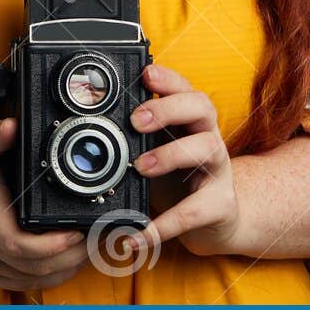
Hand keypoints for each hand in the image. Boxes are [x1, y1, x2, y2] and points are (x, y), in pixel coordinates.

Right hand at [0, 118, 90, 291]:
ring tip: (89, 251)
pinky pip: (19, 284)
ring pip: (28, 280)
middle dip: (70, 258)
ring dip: (63, 271)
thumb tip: (13, 126)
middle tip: (96, 241)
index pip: (16, 243)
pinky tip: (66, 264)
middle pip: (30, 266)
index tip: (76, 233)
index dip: (51, 245)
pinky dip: (46, 278)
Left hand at [129, 62, 248, 256]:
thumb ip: (134, 138)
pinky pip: (194, 212)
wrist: (218, 218)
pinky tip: (137, 235)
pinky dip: (163, 225)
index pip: (185, 88)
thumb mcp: (157, 150)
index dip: (168, 78)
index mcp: (191, 120)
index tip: (145, 74)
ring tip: (140, 167)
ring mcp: (219, 170)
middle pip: (202, 106)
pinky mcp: (220, 205)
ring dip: (170, 155)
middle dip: (168, 108)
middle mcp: (209, 137)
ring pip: (207, 148)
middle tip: (137, 121)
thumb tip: (88, 129)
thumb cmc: (180, 178)